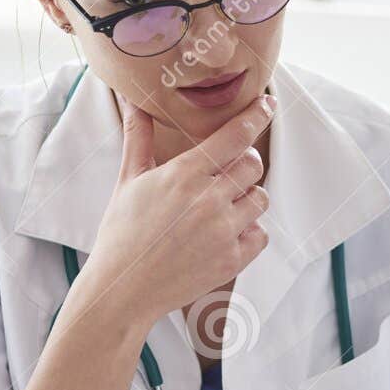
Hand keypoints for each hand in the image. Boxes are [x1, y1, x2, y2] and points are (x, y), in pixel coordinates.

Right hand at [80, 92, 273, 326]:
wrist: (123, 289)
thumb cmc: (122, 233)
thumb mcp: (128, 180)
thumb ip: (139, 137)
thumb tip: (132, 100)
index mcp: (184, 174)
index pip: (236, 135)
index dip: (256, 116)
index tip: (268, 104)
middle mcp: (209, 200)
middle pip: (253, 164)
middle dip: (244, 162)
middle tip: (225, 172)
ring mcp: (224, 232)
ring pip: (260, 198)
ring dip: (247, 197)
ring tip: (220, 206)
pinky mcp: (232, 260)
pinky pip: (261, 233)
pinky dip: (249, 230)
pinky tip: (225, 232)